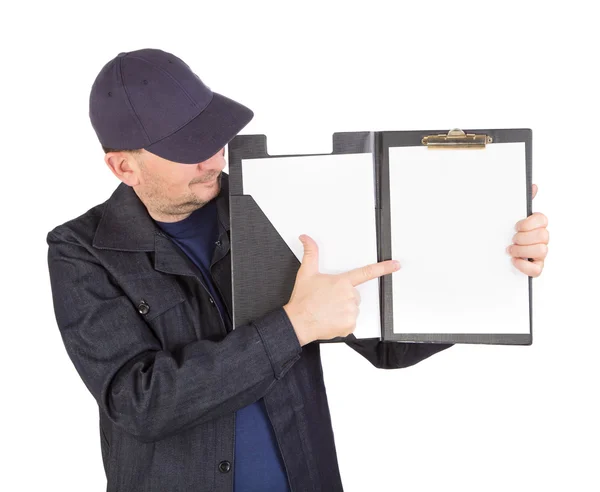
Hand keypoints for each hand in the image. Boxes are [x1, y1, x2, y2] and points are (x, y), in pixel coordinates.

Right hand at [284, 234, 400, 345]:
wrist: (298, 323)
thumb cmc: (303, 300)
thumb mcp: (306, 273)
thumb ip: (310, 253)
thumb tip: (306, 239)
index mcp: (342, 282)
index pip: (367, 272)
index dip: (384, 268)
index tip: (395, 265)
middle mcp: (349, 296)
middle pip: (353, 294)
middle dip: (343, 296)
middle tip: (328, 299)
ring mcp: (351, 312)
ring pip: (352, 308)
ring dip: (343, 309)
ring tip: (327, 310)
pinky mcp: (350, 325)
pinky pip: (351, 322)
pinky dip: (342, 321)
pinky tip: (330, 318)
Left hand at [507, 184, 548, 276]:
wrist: (488, 253)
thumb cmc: (503, 233)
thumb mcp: (508, 216)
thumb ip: (520, 202)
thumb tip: (532, 186)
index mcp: (536, 225)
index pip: (543, 219)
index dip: (528, 223)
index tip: (515, 226)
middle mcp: (541, 239)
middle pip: (543, 235)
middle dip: (523, 237)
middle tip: (512, 239)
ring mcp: (539, 255)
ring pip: (542, 250)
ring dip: (522, 250)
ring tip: (510, 250)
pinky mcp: (535, 269)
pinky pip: (536, 270)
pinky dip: (524, 265)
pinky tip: (513, 261)